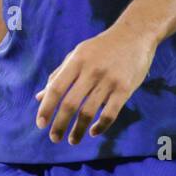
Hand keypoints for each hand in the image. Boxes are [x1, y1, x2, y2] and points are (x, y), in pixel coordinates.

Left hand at [33, 23, 157, 144]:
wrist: (135, 35)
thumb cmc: (102, 47)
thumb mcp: (78, 54)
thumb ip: (60, 75)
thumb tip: (40, 97)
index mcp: (76, 61)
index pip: (56, 88)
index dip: (46, 108)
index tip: (40, 124)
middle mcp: (91, 70)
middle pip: (70, 103)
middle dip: (60, 124)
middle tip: (54, 138)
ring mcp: (109, 80)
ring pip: (89, 112)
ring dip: (78, 130)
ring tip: (72, 140)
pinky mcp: (125, 89)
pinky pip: (110, 113)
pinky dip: (100, 126)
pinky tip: (92, 132)